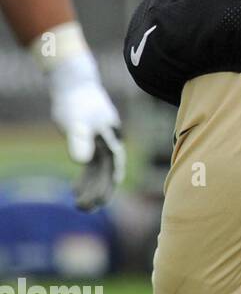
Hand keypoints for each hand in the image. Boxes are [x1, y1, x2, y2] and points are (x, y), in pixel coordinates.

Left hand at [46, 47, 124, 210]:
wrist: (75, 84)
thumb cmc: (75, 102)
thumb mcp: (75, 122)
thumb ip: (79, 140)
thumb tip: (82, 161)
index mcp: (109, 140)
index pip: (112, 166)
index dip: (109, 183)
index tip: (102, 200)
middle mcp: (109, 144)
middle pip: (107, 172)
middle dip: (98, 191)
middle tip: (85, 209)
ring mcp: (102, 144)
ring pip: (99, 172)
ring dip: (91, 188)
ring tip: (79, 205)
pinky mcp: (92, 144)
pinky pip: (92, 166)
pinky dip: (85, 178)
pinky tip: (75, 188)